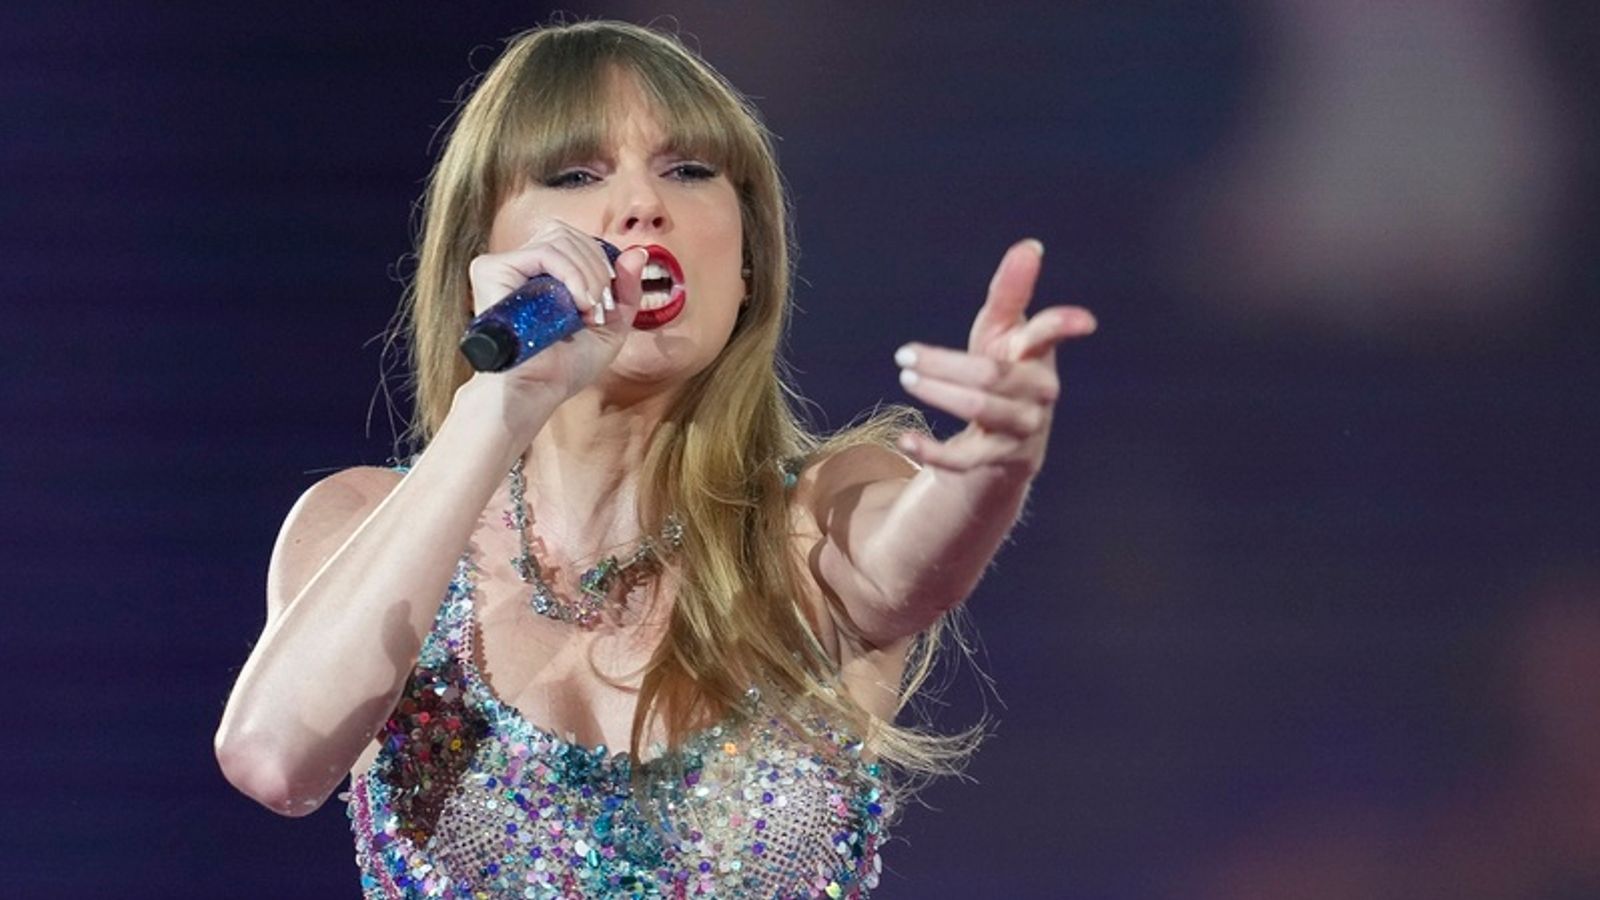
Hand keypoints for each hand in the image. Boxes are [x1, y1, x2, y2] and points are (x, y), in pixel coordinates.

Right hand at [459, 220, 649, 421]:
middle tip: (598, 309)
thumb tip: (638, 252)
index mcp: (544, 274)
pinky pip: (544, 251)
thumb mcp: (611, 326)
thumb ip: (627, 290)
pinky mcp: (492, 270)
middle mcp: (523, 266)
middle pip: (570, 235)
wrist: (537, 390)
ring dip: (588, 274)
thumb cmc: (565, 367)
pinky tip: (577, 303)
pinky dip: (571, 273)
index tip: (606, 303)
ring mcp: (506, 265)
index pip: (577, 241)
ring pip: (560, 238)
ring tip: (589, 310)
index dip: (601, 264)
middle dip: (598, 269)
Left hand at [894, 238, 1095, 476]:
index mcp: (1037, 355)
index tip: (1086, 322)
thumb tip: (1030, 246)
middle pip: (992, 375)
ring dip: (938, 393)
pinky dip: (931, 450)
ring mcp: (1022, 428)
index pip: (1050, 336)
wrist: (1007, 439)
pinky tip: (903, 439)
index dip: (1065, 325)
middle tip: (904, 355)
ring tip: (907, 378)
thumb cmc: (1004, 368)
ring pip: (980, 410)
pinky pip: (964, 459)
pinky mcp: (1000, 458)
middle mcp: (1038, 392)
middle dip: (944, 364)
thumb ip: (1011, 290)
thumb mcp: (1002, 331)